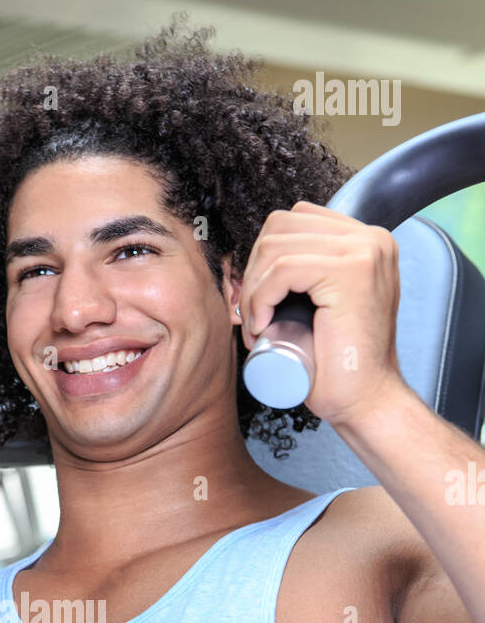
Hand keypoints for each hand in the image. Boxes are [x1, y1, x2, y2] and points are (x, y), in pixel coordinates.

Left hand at [237, 199, 407, 428]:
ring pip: (276, 246)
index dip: (263, 259)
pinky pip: (283, 268)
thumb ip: (312, 276)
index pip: (294, 221)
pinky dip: (260, 296)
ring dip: (252, 288)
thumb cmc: (338, 366)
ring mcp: (365, 251)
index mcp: (365, 242)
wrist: (365, 401)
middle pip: (280, 226)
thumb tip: (261, 259)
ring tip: (257, 326)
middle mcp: (371, 238)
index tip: (255, 301)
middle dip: (252, 270)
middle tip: (251, 316)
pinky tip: (261, 325)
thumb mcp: (324, 306)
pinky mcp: (352, 272)